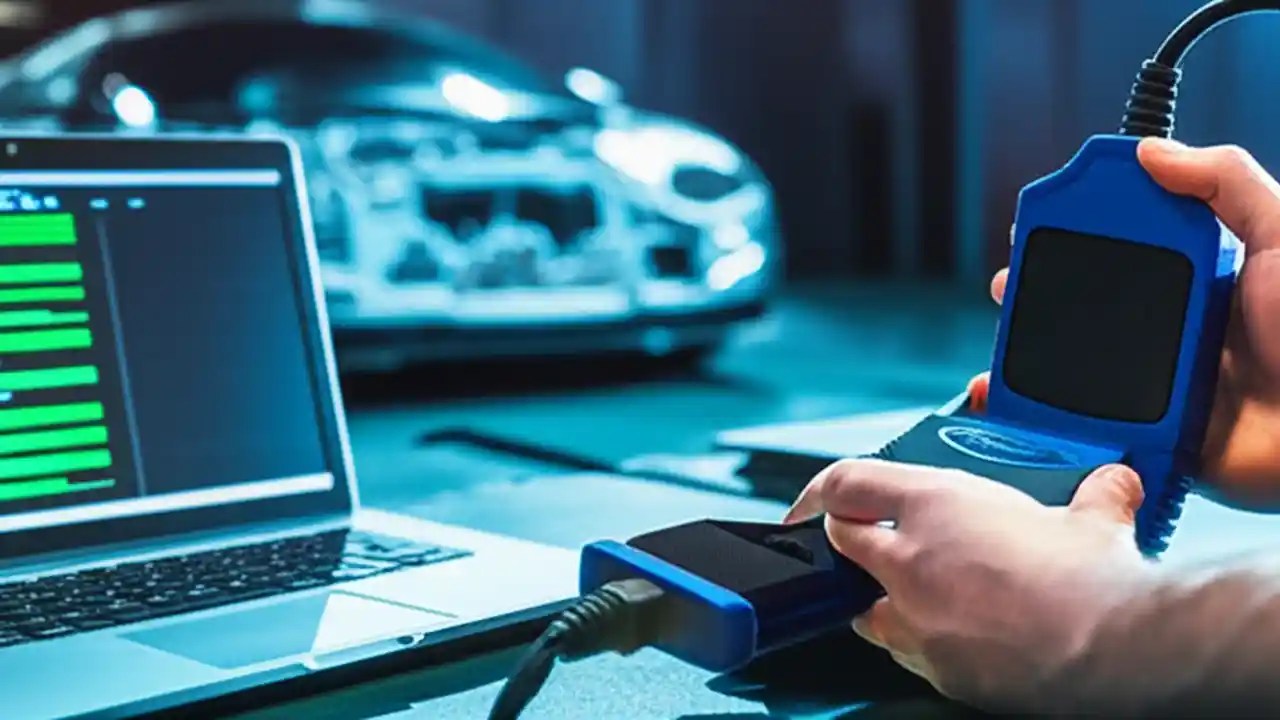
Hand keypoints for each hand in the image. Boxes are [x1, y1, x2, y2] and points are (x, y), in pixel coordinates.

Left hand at [784, 459, 1153, 712]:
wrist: (1115, 650)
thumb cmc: (1094, 579)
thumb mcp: (1095, 516)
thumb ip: (1093, 493)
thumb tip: (1111, 484)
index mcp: (933, 505)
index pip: (846, 484)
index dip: (824, 489)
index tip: (821, 499)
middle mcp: (909, 561)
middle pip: (842, 544)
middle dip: (851, 542)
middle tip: (874, 541)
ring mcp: (916, 621)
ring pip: (865, 608)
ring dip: (880, 597)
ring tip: (921, 593)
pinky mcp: (935, 670)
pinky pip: (908, 654)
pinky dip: (921, 642)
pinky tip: (957, 635)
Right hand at [972, 139, 1279, 508]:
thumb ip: (1226, 182)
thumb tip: (1148, 150)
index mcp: (1203, 281)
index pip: (1126, 249)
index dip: (1077, 236)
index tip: (1036, 227)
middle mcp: (1177, 331)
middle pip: (1091, 307)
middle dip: (1040, 295)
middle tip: (1009, 288)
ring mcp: (1162, 386)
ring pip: (1080, 366)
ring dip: (1033, 355)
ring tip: (1003, 346)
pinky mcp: (1154, 436)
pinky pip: (1090, 426)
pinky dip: (1046, 418)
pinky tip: (1014, 402)